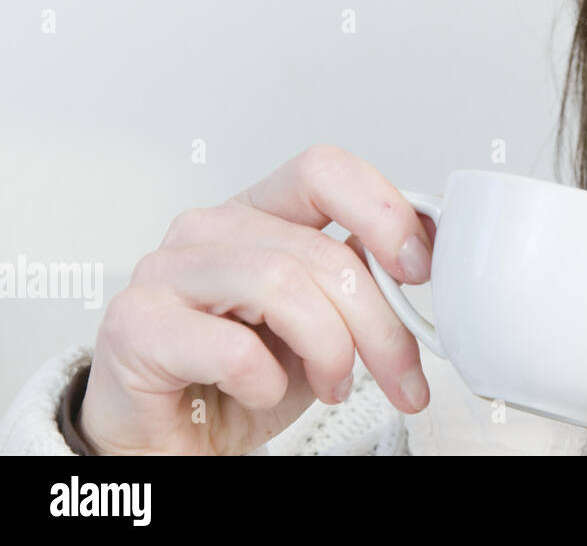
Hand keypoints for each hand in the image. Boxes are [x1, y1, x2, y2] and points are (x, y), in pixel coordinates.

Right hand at [76, 145, 434, 454]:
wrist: (174, 438)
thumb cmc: (245, 376)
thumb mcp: (325, 319)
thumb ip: (362, 275)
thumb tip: (426, 245)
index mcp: (258, 213)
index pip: (323, 171)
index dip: (381, 211)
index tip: (420, 266)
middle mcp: (208, 229)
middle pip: (319, 251)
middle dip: (379, 324)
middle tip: (400, 373)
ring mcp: (166, 271)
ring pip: (282, 286)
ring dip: (329, 350)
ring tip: (333, 384)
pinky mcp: (136, 326)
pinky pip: (231, 347)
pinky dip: (266, 381)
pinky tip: (261, 392)